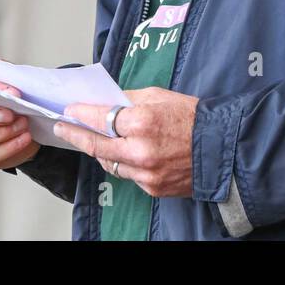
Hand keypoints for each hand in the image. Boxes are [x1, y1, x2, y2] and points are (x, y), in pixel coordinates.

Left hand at [55, 87, 198, 197]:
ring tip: (92, 140)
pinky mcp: (151, 188)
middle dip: (76, 135)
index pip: (101, 118)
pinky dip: (122, 163)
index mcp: (143, 121)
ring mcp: (145, 173)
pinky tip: (123, 153)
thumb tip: (107, 101)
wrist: (222, 148)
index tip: (69, 111)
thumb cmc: (194, 117)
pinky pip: (127, 175)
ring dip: (99, 151)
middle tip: (63, 128)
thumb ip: (130, 99)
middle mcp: (140, 150)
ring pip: (109, 163)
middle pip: (96, 145)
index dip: (81, 114)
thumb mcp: (161, 96)